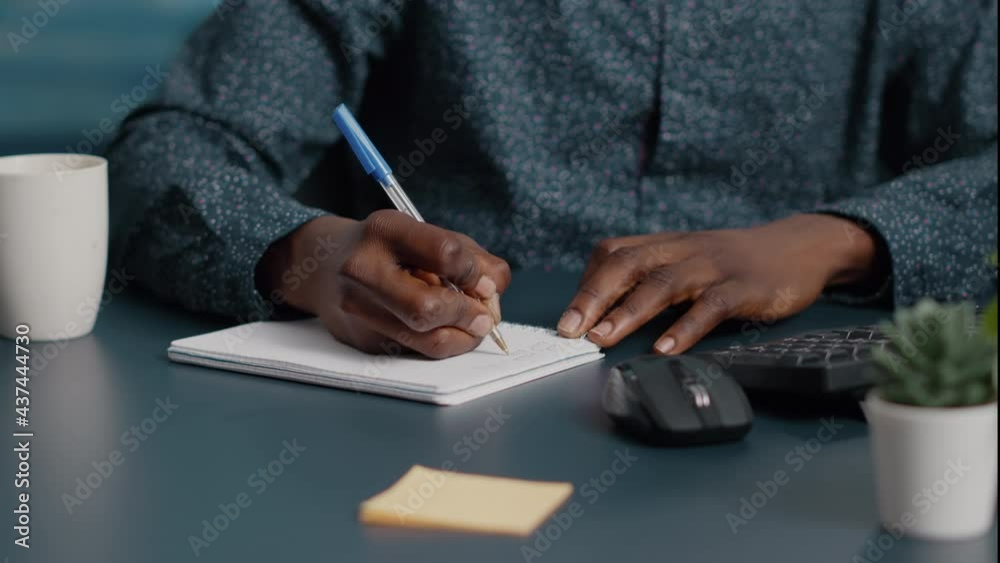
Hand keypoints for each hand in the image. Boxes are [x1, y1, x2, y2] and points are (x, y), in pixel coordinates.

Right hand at [259, 210, 510, 357]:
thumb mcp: (428, 235)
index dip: (476, 273)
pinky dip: (443, 343)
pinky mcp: (362, 338)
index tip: (484, 283)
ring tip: (473, 326)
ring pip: (426, 340)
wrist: (325, 265)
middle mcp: (363, 268)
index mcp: (385, 230)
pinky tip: (444, 329)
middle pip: (429, 307)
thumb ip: (472, 258)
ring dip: (463, 338)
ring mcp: (357, 307)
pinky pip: (418, 351)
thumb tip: (494, 295)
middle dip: (469, 315)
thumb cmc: (391, 249)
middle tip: (485, 316)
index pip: (445, 253)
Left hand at [558, 214, 879, 353]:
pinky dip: (685, 328)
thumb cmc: (732, 262)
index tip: (564, 319)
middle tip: (569, 330)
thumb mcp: (686, 260)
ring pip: (664, 284)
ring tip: (603, 338)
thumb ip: (648, 277)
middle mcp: (683, 250)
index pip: (613, 255)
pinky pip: (710, 307)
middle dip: (594, 297)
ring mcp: (713, 267)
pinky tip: (665, 349)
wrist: (797, 247)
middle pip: (628, 264)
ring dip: (629, 313)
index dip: (586, 285)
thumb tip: (599, 311)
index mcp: (665, 244)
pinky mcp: (744, 288)